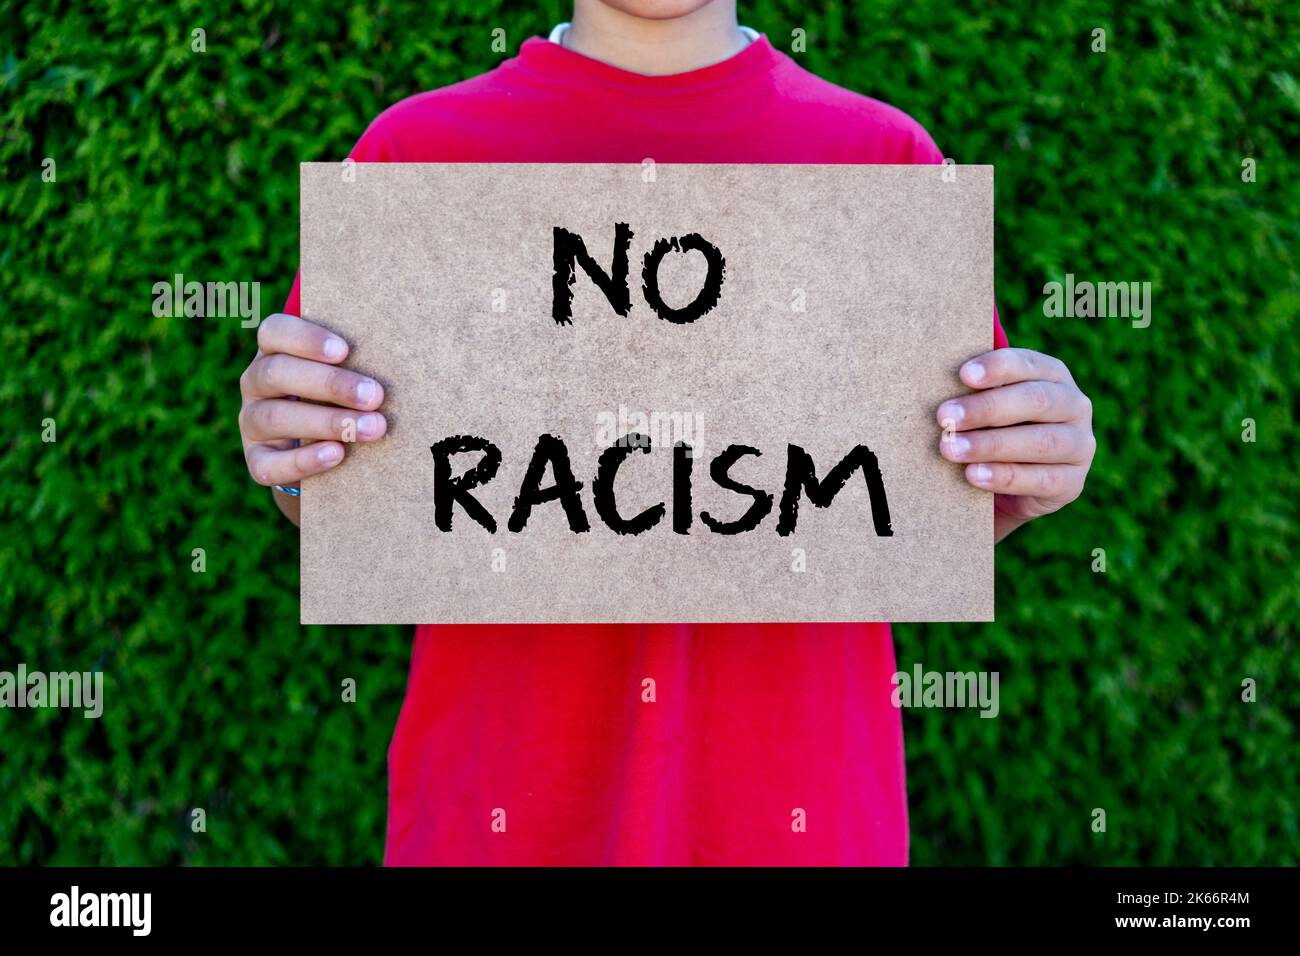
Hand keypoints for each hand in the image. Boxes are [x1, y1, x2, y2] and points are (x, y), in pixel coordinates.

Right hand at [239, 314, 386, 497]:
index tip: (345, 350)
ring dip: (326, 422)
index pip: (274, 331)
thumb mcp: (349, 372)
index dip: (306, 339)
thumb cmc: (348, 395)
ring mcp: (251, 421)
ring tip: (370, 428)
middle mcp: (255, 382)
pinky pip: (269, 464)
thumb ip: (360, 361)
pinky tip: (336, 454)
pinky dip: (303, 460)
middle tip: (374, 396)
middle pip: (277, 373)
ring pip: (274, 416)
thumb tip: (400, 353)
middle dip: (330, 384)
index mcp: (275, 350)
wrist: (332, 453)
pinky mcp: (257, 460)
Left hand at [936, 347, 1093, 528]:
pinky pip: (1042, 479)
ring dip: (990, 445)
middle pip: (1035, 400)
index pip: (1028, 363)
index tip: (964, 374)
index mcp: (1052, 375)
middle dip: (986, 408)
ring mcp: (1080, 444)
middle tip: (945, 418)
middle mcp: (1074, 405)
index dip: (997, 367)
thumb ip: (973, 391)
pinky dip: (1005, 477)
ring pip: (1040, 441)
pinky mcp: (1073, 482)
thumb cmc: (989, 432)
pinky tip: (973, 475)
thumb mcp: (985, 409)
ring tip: (951, 449)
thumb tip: (933, 378)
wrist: (1009, 489)